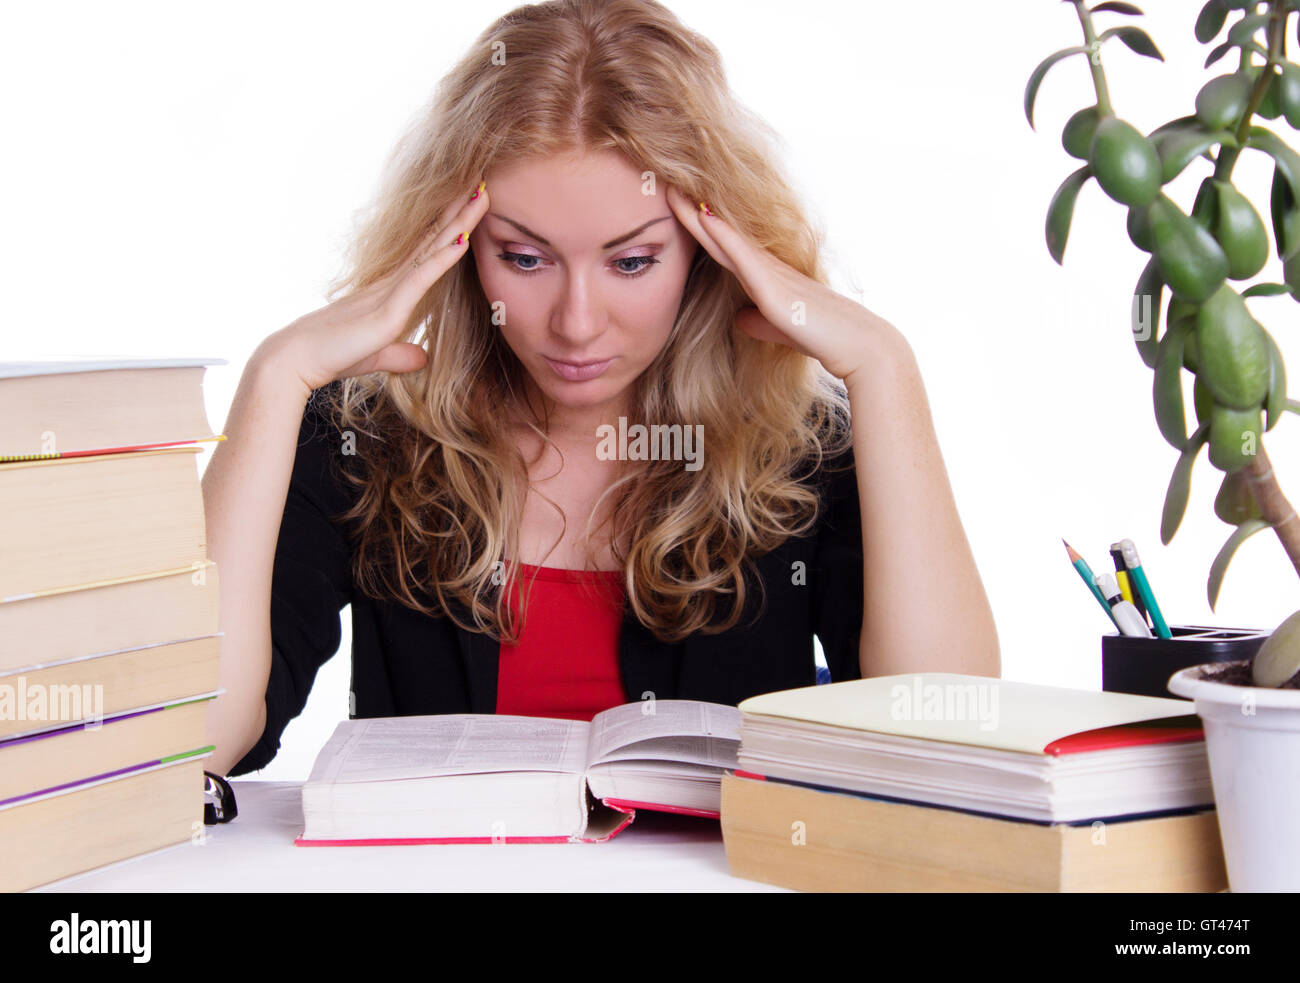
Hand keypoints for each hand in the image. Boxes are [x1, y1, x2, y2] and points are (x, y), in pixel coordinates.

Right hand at [262, 179, 489, 396]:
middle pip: (431, 241)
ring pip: (431, 250)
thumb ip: (400, 354)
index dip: (448, 230)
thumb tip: (422, 357)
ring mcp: (390, 293)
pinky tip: (461, 240)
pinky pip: (420, 277)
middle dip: (458, 213)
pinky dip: (442, 258)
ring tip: (479, 194)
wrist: (296, 360)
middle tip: (480, 183)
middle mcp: (390, 283)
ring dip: (458, 223)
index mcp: (389, 290)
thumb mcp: (376, 355)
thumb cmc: (331, 355)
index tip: (469, 207)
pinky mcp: (388, 311)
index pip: (425, 253)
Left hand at [665, 185, 897, 384]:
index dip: (699, 226)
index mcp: (766, 276)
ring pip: (727, 238)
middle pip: (721, 233)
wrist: (858, 346)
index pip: (724, 247)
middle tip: (665, 181)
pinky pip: (742, 256)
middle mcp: (767, 267)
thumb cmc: (822, 337)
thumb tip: (740, 318)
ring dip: (699, 213)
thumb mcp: (780, 328)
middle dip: (692, 209)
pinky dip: (722, 235)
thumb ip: (760, 321)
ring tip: (673, 188)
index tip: (675, 205)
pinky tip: (702, 216)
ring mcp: (771, 274)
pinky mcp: (775, 289)